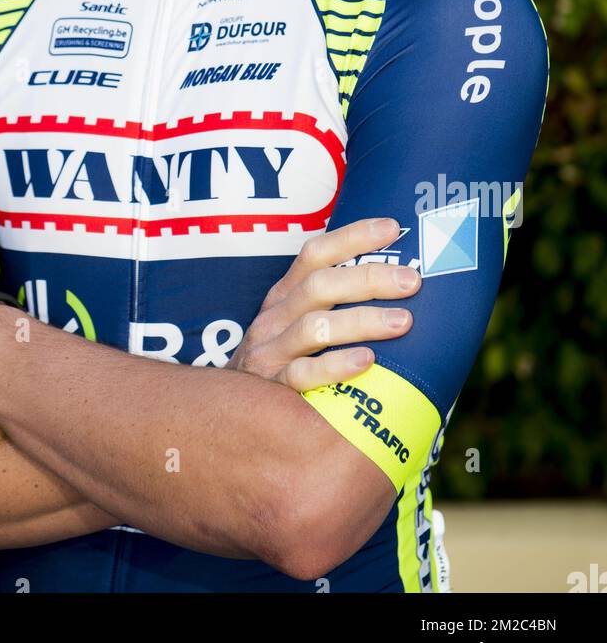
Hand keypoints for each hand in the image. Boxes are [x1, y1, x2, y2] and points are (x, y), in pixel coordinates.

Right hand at [227, 217, 420, 389]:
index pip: (315, 254)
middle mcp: (275, 318)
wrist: (232, 413)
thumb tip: (398, 288)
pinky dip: (335, 366)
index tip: (391, 228)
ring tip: (403, 322)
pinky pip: (303, 374)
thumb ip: (333, 306)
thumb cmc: (283, 363)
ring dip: (361, 319)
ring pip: (314, 327)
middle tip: (411, 280)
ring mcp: (270, 352)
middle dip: (369, 278)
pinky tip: (367, 361)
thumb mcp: (297, 326)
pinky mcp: (272, 389)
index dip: (352, 237)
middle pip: (319, 285)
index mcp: (285, 296)